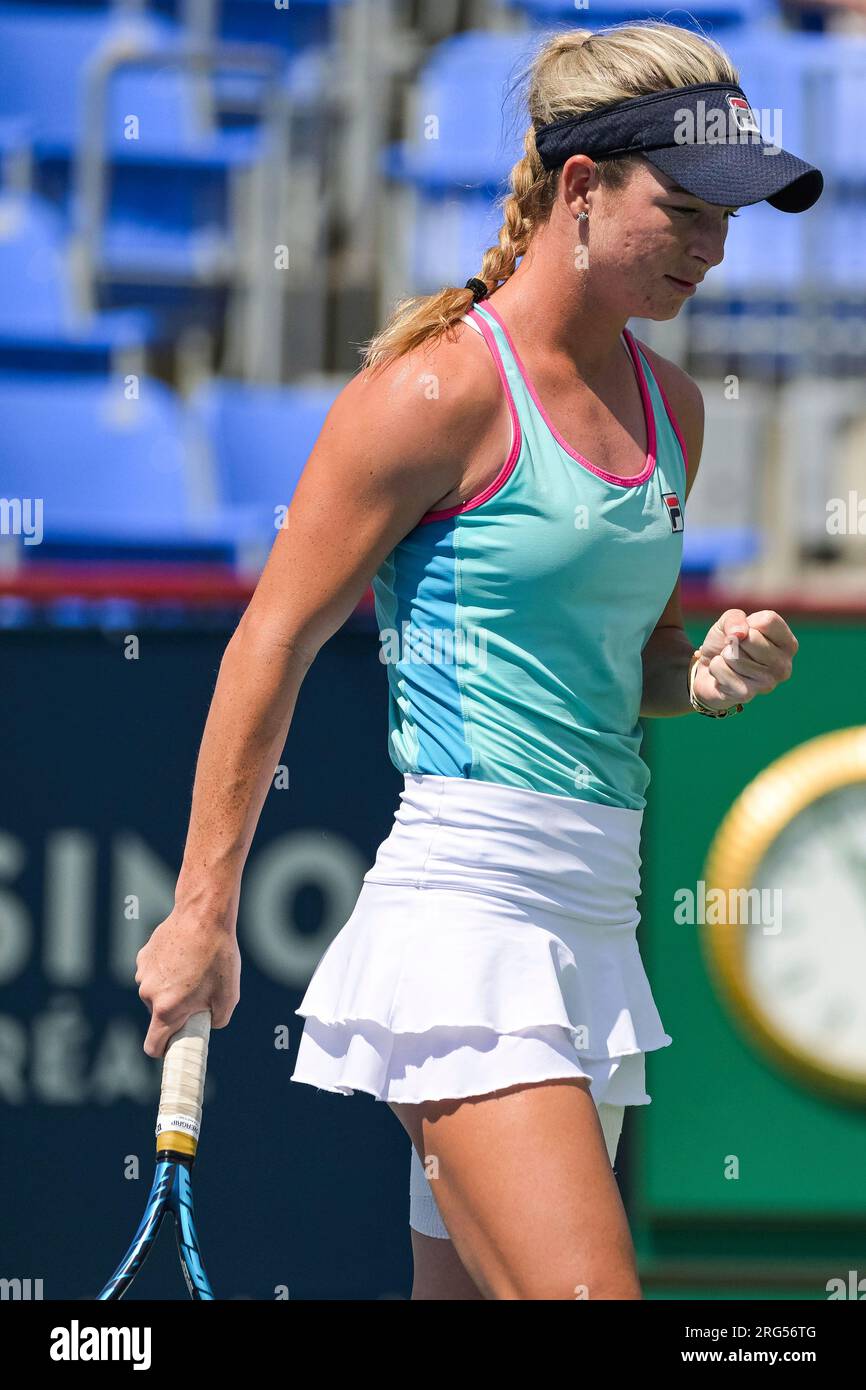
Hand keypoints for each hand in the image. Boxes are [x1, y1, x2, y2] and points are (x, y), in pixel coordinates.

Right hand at [135, 911, 240, 1058]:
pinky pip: (154, 973)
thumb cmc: (218, 956)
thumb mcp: (229, 996)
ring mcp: (143, 974)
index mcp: (167, 1009)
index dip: (163, 1051)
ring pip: (156, 993)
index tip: (173, 1048)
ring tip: (194, 969)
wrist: (203, 915)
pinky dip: (166, 970)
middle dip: (176, 1010)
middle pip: (159, 1015)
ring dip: (171, 988)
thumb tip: (209, 1024)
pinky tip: (184, 955)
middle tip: (198, 994)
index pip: (153, 1046)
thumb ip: (217, 1020)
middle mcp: (148, 994)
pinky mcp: (142, 957)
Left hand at [692, 608, 797, 710]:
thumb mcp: (730, 620)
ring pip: (734, 655)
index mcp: (788, 644)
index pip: (768, 621)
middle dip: (734, 641)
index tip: (746, 633)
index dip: (748, 622)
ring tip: (730, 663)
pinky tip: (723, 676)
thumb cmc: (726, 642)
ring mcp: (767, 683)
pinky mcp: (746, 694)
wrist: (707, 670)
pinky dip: (715, 667)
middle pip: (751, 638)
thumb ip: (735, 618)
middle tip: (735, 650)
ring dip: (724, 655)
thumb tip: (739, 635)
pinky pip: (720, 668)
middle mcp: (784, 666)